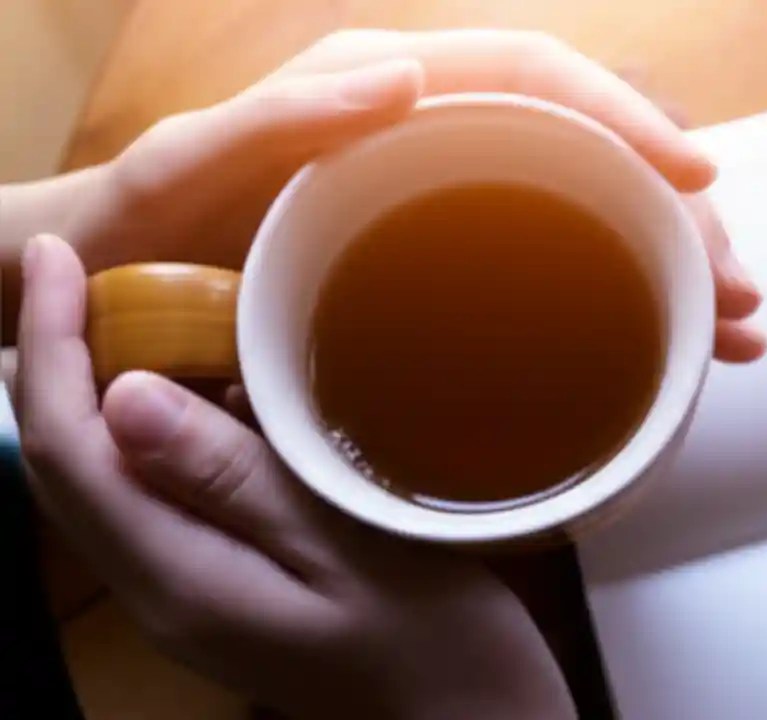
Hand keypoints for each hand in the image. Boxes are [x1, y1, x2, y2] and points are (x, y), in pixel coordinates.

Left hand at [6, 29, 763, 361]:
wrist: (126, 279)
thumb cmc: (152, 220)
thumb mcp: (195, 165)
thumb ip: (286, 118)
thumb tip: (409, 78)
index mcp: (393, 92)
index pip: (539, 77)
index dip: (625, 118)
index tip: (694, 174)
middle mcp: (436, 131)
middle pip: (592, 148)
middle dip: (678, 214)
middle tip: (735, 289)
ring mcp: (451, 196)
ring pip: (594, 210)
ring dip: (672, 265)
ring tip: (730, 328)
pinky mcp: (452, 254)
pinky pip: (559, 261)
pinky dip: (623, 301)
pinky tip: (671, 346)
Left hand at [18, 234, 574, 718]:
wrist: (474, 719)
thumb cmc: (438, 639)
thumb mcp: (350, 547)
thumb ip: (238, 480)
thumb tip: (124, 395)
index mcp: (180, 579)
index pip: (68, 452)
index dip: (49, 349)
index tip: (58, 259)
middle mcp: (161, 590)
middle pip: (66, 467)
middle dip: (56, 361)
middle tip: (82, 273)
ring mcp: (187, 594)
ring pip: (104, 479)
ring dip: (97, 390)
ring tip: (129, 310)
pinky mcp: (219, 587)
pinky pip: (155, 495)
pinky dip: (154, 427)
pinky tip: (205, 387)